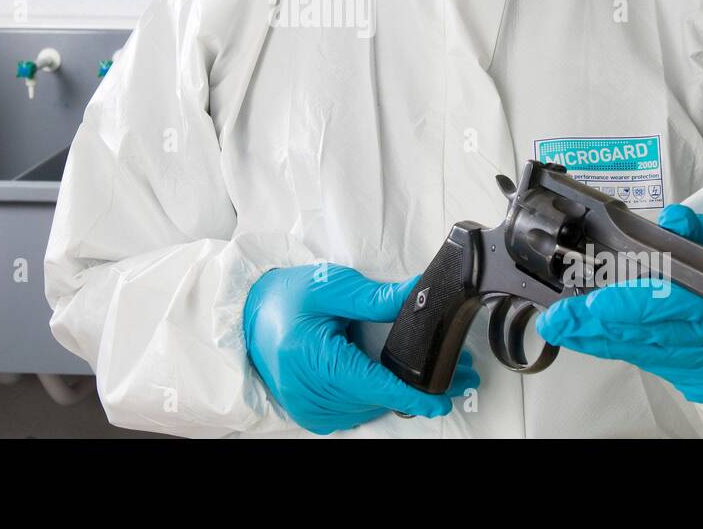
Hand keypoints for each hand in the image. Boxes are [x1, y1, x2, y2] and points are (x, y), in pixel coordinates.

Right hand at [244, 264, 479, 433]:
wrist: (250, 311)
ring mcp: (304, 406)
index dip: (410, 395)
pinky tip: (377, 378)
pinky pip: (350, 414)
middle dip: (412, 388)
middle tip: (452, 372)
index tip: (441, 400)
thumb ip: (376, 298)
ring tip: (420, 375)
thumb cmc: (288, 296)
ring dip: (392, 395)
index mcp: (311, 357)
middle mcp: (305, 390)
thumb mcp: (333, 287)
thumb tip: (418, 294)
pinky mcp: (307, 413)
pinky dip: (368, 399)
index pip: (372, 384)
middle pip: (374, 399)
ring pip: (365, 409)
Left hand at [536, 205, 702, 402]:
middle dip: (594, 323)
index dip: (630, 304)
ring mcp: (679, 354)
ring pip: (628, 344)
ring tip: (555, 325)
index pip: (668, 302)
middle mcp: (694, 333)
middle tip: (558, 317)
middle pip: (638, 328)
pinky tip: (572, 335)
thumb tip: (674, 220)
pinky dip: (599, 345)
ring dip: (588, 336)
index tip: (597, 303)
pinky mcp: (667, 364)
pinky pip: (629, 354)